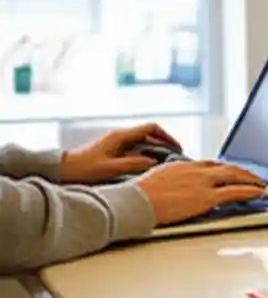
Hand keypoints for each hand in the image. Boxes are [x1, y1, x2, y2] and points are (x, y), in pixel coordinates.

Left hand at [61, 123, 181, 184]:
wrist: (62, 169)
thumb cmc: (84, 168)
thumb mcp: (110, 168)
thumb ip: (134, 164)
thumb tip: (154, 162)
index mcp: (120, 136)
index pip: (151, 128)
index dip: (167, 136)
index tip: (176, 148)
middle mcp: (119, 136)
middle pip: (149, 134)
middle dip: (164, 144)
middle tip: (175, 157)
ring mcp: (115, 142)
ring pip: (142, 142)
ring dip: (155, 150)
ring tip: (165, 163)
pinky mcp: (112, 150)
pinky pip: (135, 148)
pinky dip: (145, 154)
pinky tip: (148, 166)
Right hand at [137, 161, 266, 225]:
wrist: (135, 202)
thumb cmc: (138, 196)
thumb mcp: (155, 180)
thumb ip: (169, 181)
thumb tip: (170, 188)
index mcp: (182, 165)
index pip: (209, 164)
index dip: (223, 168)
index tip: (231, 171)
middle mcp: (195, 170)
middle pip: (226, 167)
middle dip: (242, 172)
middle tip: (253, 177)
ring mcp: (202, 182)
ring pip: (235, 176)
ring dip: (251, 180)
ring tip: (260, 184)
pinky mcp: (206, 197)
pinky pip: (235, 192)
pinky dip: (250, 191)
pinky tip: (258, 192)